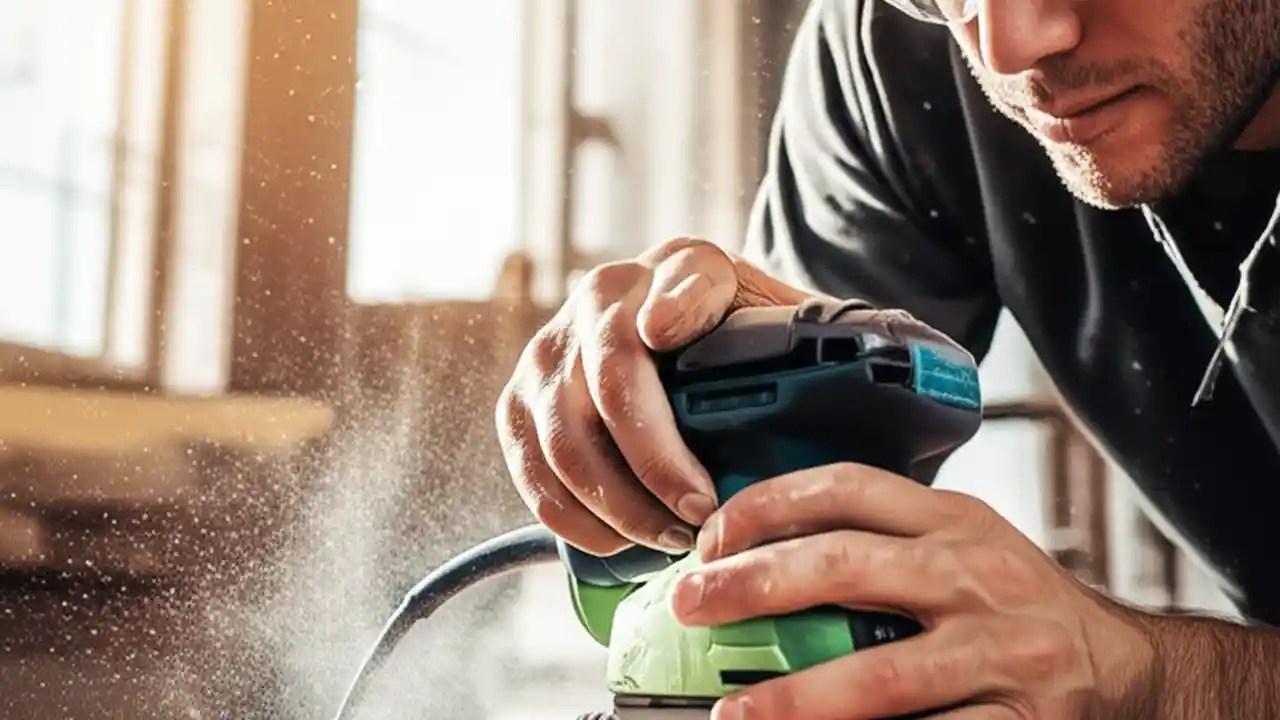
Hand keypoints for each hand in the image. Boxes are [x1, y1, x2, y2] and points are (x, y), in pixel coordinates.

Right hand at [495, 237, 818, 554]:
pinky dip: (572, 518)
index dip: (673, 307)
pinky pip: (531, 469)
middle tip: (702, 516)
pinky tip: (618, 542)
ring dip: (618, 504)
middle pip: (612, 381)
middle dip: (656, 462)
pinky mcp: (519, 402)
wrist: (682, 342)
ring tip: (669, 539)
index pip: (678, 285)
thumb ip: (793, 334)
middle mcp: (601, 295)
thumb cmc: (742, 347)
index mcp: (678, 264)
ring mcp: (550, 350)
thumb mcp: (779, 324)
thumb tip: (821, 367)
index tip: (667, 335)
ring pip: (564, 438)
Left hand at [669, 463, 1158, 719]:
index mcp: (954, 520)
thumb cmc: (1017, 605)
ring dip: (797, 698)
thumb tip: (760, 557)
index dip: (766, 505)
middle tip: (692, 605)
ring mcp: (1000, 652)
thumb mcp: (961, 546)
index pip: (846, 487)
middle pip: (847, 565)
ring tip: (734, 714)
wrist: (1125, 668)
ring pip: (882, 675)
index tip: (710, 538)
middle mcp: (976, 575)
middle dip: (755, 585)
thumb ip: (882, 543)